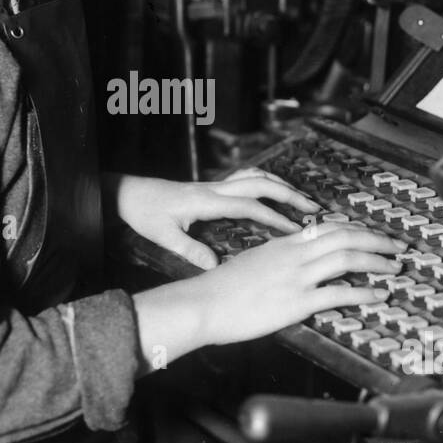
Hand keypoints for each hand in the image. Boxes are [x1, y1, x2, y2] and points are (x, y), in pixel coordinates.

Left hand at [103, 168, 320, 269]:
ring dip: (280, 185)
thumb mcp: (163, 235)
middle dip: (289, 194)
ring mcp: (214, 185)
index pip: (249, 206)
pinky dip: (265, 182)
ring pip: (255, 176)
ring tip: (301, 199)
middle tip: (313, 208)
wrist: (129, 192)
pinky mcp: (212, 186)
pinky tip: (274, 192)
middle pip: (260, 184)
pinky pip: (245, 178)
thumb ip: (188, 250)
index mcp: (206, 201)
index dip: (274, 217)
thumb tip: (213, 266)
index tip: (295, 230)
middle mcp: (214, 189)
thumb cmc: (144, 213)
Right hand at [191, 220, 405, 347]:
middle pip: (346, 236)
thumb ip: (275, 260)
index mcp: (283, 244)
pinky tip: (379, 295)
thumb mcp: (251, 262)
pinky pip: (340, 293)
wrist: (204, 304)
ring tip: (395, 268)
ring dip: (378, 261)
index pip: (328, 228)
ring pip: (348, 258)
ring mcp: (297, 277)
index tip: (371, 235)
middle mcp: (294, 255)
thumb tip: (290, 265)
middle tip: (397, 247)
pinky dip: (365, 293)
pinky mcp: (298, 302)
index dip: (355, 230)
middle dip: (377, 240)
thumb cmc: (221, 289)